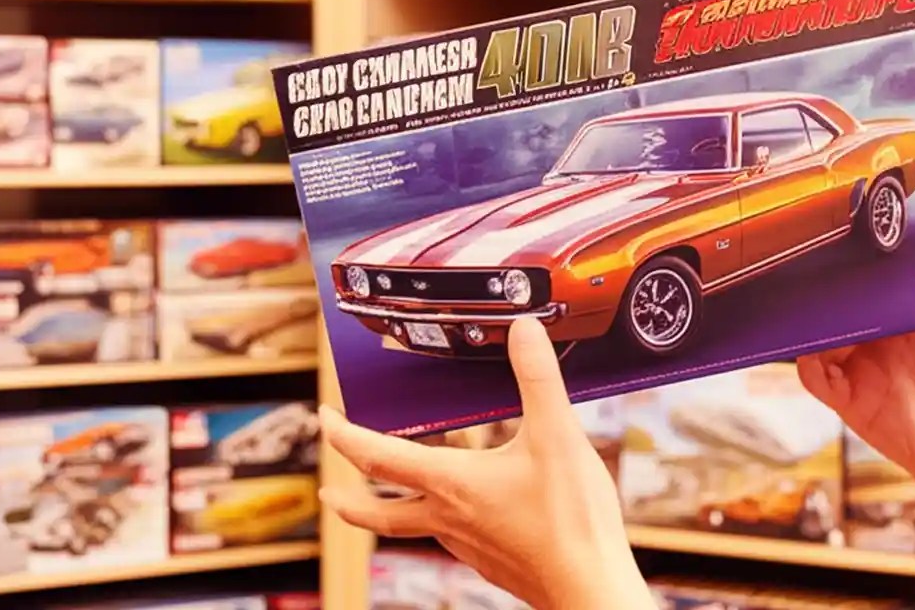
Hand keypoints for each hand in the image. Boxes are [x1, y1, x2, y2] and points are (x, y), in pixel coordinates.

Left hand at [317, 317, 655, 609]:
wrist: (589, 587)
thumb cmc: (571, 520)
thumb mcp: (557, 434)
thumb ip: (538, 378)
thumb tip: (524, 330)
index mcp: (452, 484)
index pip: (377, 456)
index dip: (343, 434)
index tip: (325, 416)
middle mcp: (449, 518)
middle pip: (377, 513)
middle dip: (346, 499)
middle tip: (326, 493)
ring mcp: (468, 545)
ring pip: (413, 528)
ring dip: (391, 511)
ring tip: (392, 498)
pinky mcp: (492, 561)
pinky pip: (451, 540)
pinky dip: (440, 523)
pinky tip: (463, 515)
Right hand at [796, 263, 914, 493]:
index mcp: (908, 312)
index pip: (881, 276)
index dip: (872, 255)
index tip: (867, 231)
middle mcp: (878, 333)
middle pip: (843, 298)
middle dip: (833, 279)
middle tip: (830, 257)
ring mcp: (859, 362)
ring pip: (820, 331)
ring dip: (814, 316)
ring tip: (817, 302)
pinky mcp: (848, 395)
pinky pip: (815, 374)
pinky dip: (808, 361)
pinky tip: (813, 351)